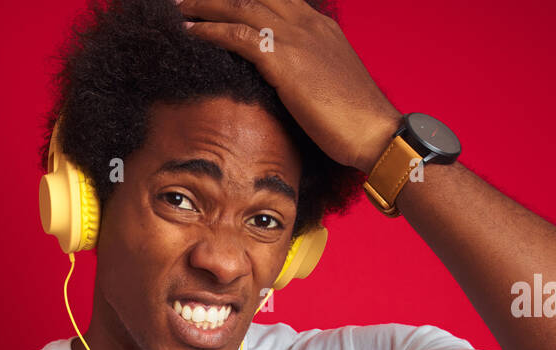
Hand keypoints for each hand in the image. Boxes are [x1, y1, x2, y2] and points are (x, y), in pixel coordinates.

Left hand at [178, 0, 401, 172]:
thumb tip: (283, 77)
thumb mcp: (327, 81)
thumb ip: (305, 69)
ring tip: (180, 6)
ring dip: (206, 4)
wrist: (374, 131)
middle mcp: (306, 23)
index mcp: (319, 26)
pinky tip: (190, 30)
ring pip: (241, 6)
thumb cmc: (353, 118)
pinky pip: (238, 36)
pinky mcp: (284, 60)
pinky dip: (210, 30)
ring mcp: (295, 38)